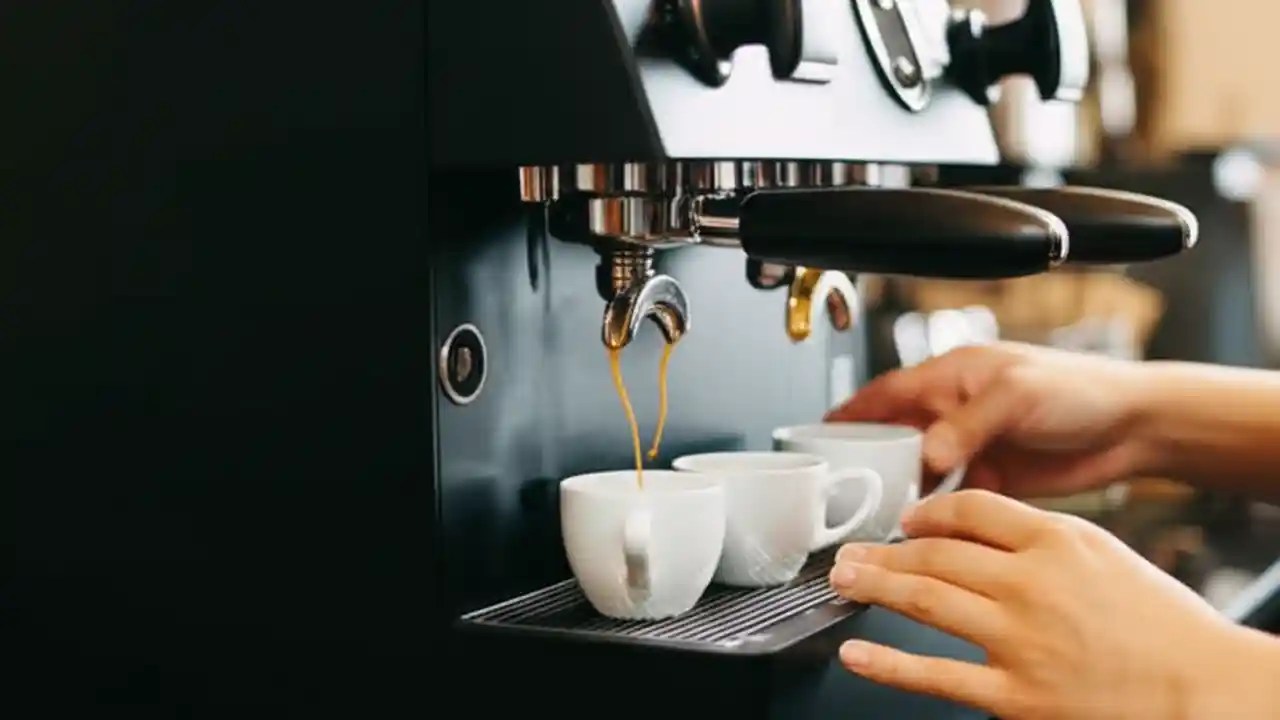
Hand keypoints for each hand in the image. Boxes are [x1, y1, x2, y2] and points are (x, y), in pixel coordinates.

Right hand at [826, 342, 1150, 497]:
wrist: (1134, 426)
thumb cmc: (1082, 389)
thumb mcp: (1017, 395)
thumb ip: (968, 424)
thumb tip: (927, 454)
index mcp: (954, 376)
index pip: (887, 393)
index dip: (850, 411)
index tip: (819, 431)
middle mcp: (957, 409)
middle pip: (896, 434)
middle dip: (866, 456)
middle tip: (839, 485)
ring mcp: (975, 444)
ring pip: (920, 469)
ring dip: (900, 488)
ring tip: (873, 512)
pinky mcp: (995, 476)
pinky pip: (952, 496)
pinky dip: (935, 512)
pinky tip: (923, 529)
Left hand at [828, 490, 1279, 719]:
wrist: (1205, 690)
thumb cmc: (1161, 625)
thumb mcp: (1103, 554)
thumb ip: (1039, 536)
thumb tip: (974, 527)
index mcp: (1057, 541)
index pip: (971, 510)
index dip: (928, 512)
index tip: (907, 520)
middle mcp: (1032, 585)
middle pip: (937, 553)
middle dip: (885, 550)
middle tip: (852, 550)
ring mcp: (1020, 640)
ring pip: (926, 601)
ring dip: (875, 586)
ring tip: (843, 579)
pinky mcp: (1017, 695)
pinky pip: (936, 674)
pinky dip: (888, 663)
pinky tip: (856, 652)